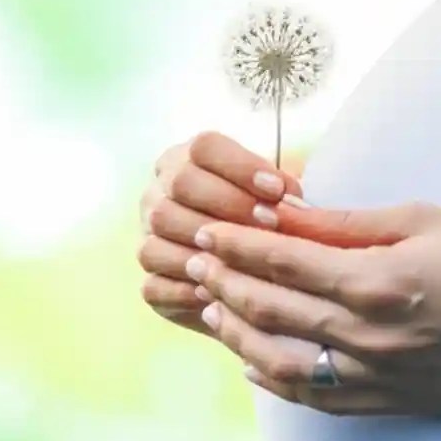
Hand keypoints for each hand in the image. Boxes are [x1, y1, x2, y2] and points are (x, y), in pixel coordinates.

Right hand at [137, 132, 302, 333]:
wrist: (247, 276)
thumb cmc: (266, 225)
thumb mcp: (279, 200)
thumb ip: (284, 193)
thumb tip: (292, 205)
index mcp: (188, 160)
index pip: (204, 147)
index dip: (240, 165)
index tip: (277, 189)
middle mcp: (160, 192)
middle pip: (181, 182)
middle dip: (229, 202)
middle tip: (269, 223)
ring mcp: (148, 236)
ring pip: (162, 227)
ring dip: (207, 243)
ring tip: (247, 258)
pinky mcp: (150, 281)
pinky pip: (154, 282)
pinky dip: (186, 288)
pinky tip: (218, 293)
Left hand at [187, 201, 440, 415]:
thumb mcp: (422, 217)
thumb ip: (343, 222)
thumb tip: (279, 208)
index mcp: (378, 280)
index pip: (281, 260)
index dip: (234, 244)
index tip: (204, 230)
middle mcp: (371, 335)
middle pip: (271, 309)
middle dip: (224, 281)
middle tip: (195, 261)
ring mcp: (380, 376)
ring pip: (281, 363)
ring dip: (238, 334)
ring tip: (213, 307)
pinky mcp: (392, 402)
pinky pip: (316, 399)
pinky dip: (275, 381)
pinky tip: (253, 363)